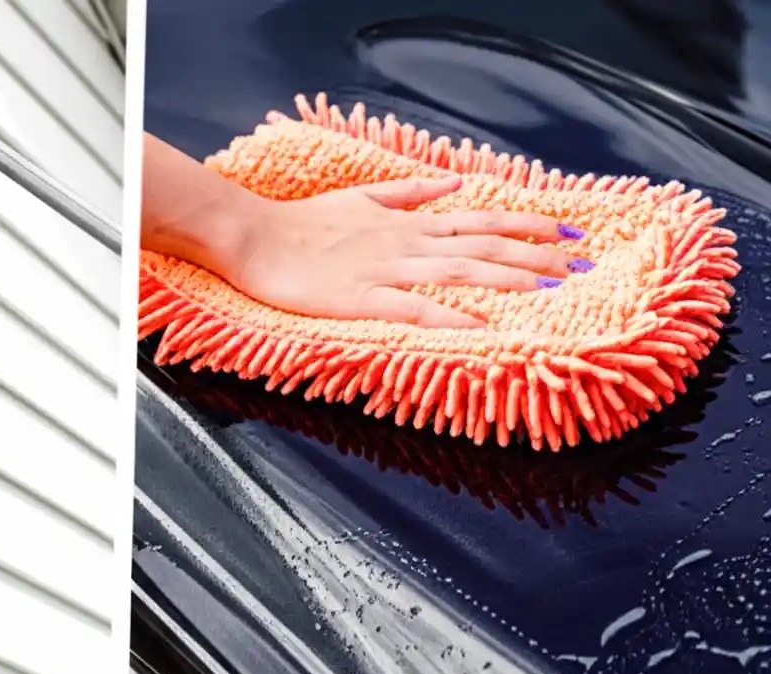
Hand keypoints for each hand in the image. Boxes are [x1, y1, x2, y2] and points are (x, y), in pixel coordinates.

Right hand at [225, 175, 589, 328]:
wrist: (254, 236)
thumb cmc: (302, 222)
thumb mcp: (361, 196)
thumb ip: (408, 191)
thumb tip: (453, 184)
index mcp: (406, 222)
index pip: (481, 219)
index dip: (528, 224)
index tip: (569, 232)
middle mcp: (405, 243)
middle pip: (482, 245)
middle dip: (535, 255)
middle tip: (582, 266)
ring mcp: (384, 270)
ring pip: (458, 271)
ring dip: (507, 279)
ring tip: (550, 290)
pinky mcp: (359, 298)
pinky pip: (411, 308)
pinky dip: (449, 316)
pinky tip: (480, 327)